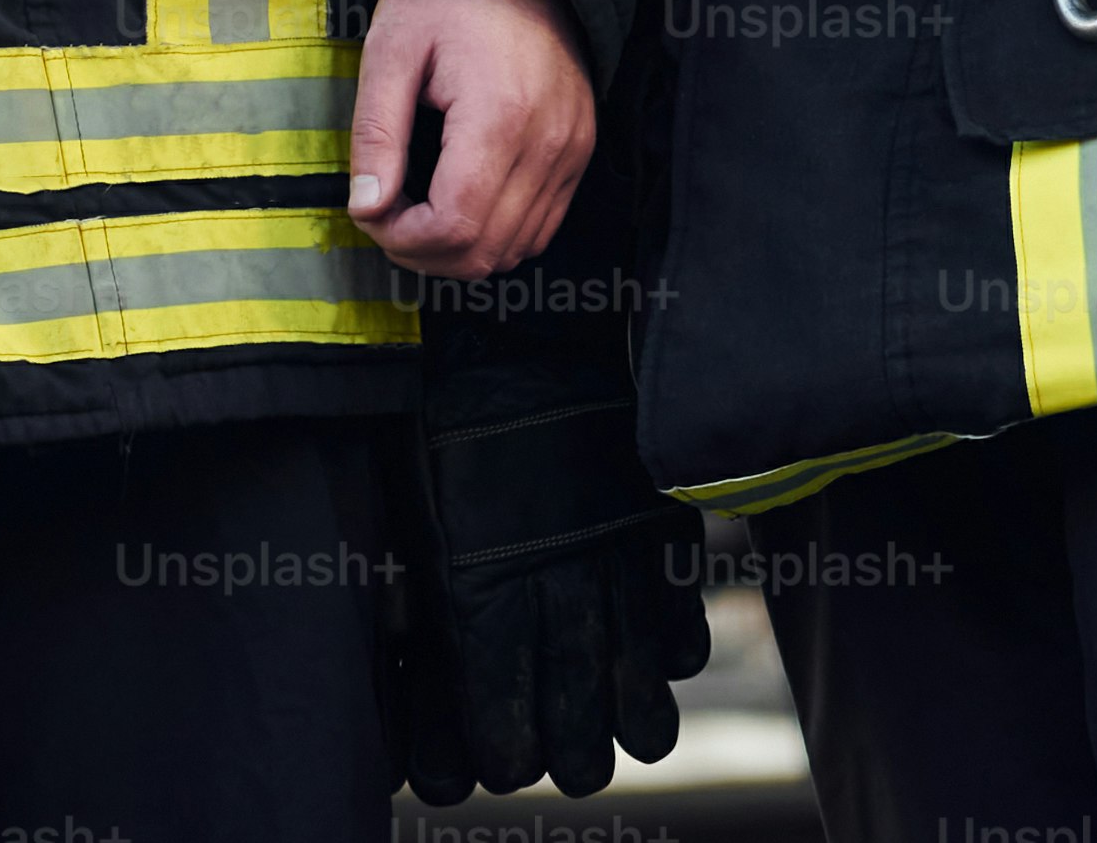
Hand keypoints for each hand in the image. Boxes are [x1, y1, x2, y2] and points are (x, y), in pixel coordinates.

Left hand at [348, 0, 592, 280]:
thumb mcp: (390, 50)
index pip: (453, 226)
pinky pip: (542, 225)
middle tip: (386, 214)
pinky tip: (460, 203)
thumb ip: (376, 134)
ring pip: (516, 248)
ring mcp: (572, 148)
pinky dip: (497, 233)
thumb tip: (366, 208)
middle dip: (423, 251)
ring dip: (459, 249)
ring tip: (418, 210)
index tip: (370, 208)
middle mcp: (549, 142)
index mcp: (499, 115)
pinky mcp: (579, 148)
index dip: (400, 238)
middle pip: (485, 251)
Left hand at [403, 374, 709, 800]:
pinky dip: (679, 638)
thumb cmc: (450, 414)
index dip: (504, 745)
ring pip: (636, 663)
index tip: (508, 763)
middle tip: (581, 772)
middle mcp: (552, 577)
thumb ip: (430, 587)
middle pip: (574, 698)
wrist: (526, 324)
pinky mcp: (656, 514)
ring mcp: (613, 546)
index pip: (498, 699)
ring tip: (637, 741)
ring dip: (636, 713)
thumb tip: (421, 653)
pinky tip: (673, 663)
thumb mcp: (417, 504)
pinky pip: (679, 596)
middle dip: (577, 749)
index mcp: (477, 582)